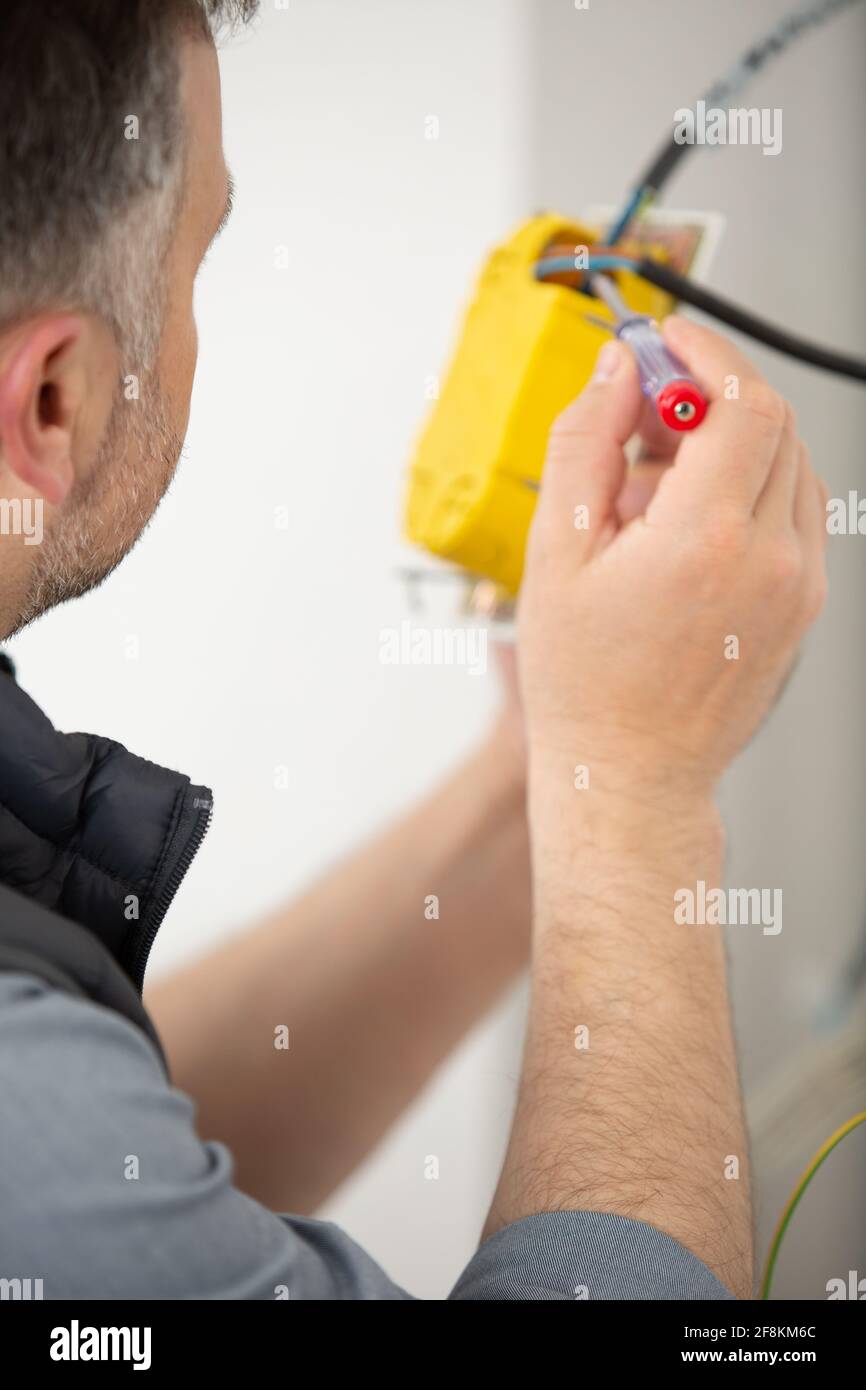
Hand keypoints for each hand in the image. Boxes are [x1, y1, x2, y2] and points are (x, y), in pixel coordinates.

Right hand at [517, 316, 827, 809]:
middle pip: (771, 422)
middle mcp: (771, 559)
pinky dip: (749, 489)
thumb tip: (613, 372)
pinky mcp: (805, 605)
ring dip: (730, 442)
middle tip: (646, 407)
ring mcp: (799, 586)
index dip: (704, 353)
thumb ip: (585, 445)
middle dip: (710, 393)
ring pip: (789, 463)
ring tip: (654, 482)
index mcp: (706, 540)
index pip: (740, 402)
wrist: (630, 774)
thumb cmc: (585, 685)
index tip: (666, 341)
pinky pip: (794, 512)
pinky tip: (686, 521)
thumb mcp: (557, 553)